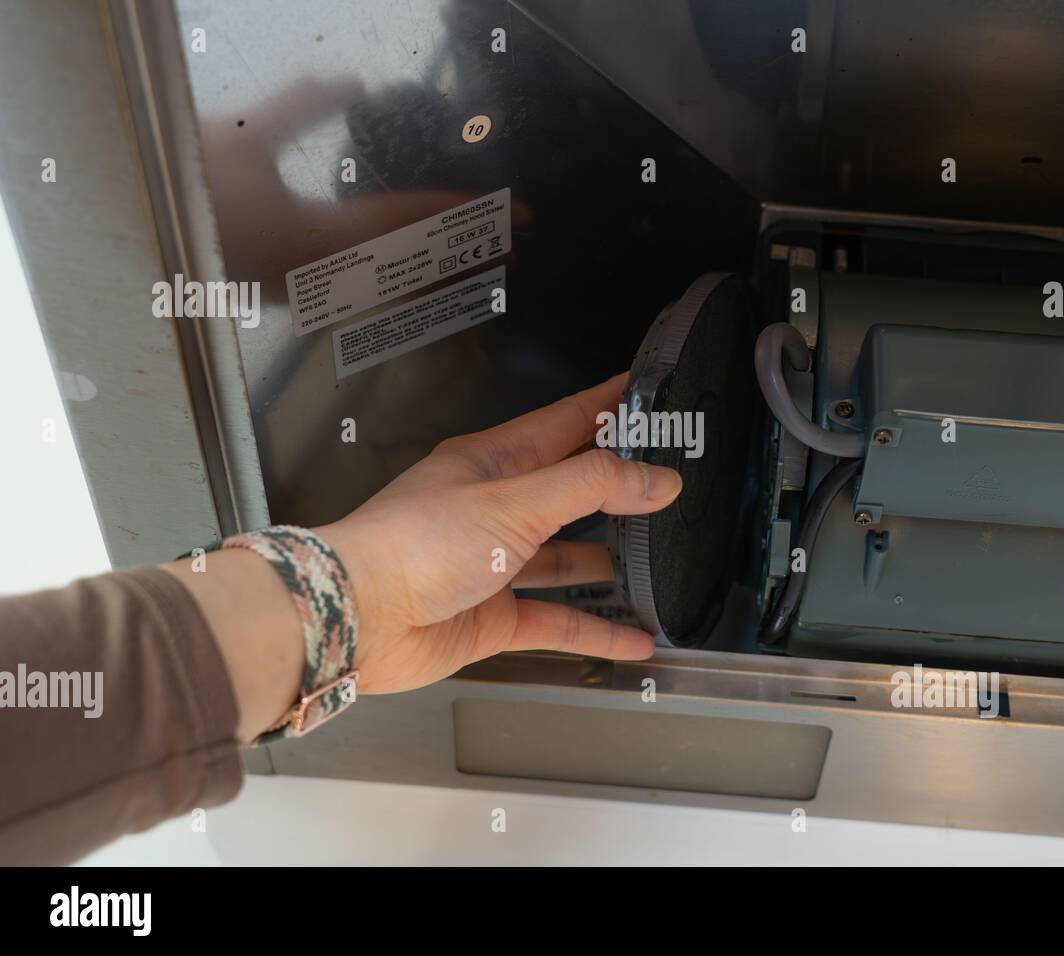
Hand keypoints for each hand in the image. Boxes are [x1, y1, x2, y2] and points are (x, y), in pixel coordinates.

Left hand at [314, 373, 680, 693]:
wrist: (357, 617)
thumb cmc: (409, 545)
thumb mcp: (514, 501)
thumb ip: (591, 486)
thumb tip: (655, 477)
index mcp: (494, 462)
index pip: (565, 423)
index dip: (607, 407)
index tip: (645, 394)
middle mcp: (495, 509)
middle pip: (571, 492)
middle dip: (618, 488)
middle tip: (667, 482)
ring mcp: (494, 564)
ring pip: (566, 559)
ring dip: (610, 564)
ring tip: (654, 563)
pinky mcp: (492, 615)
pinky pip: (557, 620)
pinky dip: (597, 629)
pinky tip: (630, 635)